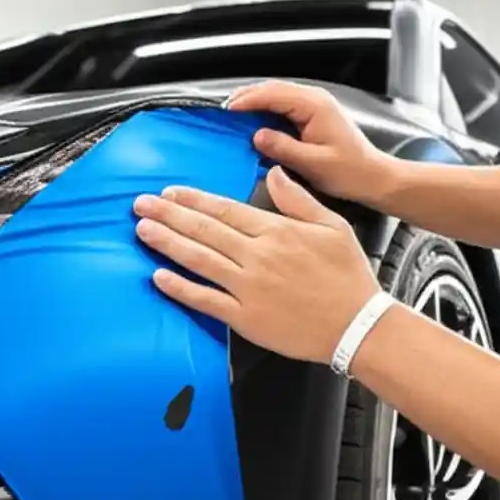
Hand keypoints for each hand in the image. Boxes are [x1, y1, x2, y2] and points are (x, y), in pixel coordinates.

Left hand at [133, 166, 383, 364]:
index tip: (170, 193)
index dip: (193, 200)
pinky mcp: (246, 318)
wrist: (358, 327)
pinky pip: (206, 300)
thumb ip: (297, 199)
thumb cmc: (348, 278)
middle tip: (141, 204)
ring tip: (143, 230)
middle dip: (169, 215)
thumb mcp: (332, 226)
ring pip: (199, 259)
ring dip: (167, 243)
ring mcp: (249, 288)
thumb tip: (273, 173)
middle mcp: (258, 256)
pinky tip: (159, 277)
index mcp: (277, 231)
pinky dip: (180, 288)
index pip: (225, 209)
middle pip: (204, 230)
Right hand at [227, 80, 394, 205]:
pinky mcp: (311, 115)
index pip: (274, 94)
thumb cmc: (348, 171)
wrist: (371, 176)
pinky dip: (264, 110)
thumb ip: (283, 148)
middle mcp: (314, 100)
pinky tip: (251, 121)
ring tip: (231, 113)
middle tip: (222, 110)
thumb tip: (256, 136)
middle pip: (272, 89)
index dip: (248, 100)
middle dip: (246, 97)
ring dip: (253, 102)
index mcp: (315, 106)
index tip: (227, 109)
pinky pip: (282, 106)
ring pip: (276, 95)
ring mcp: (313, 105)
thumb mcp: (313, 163)